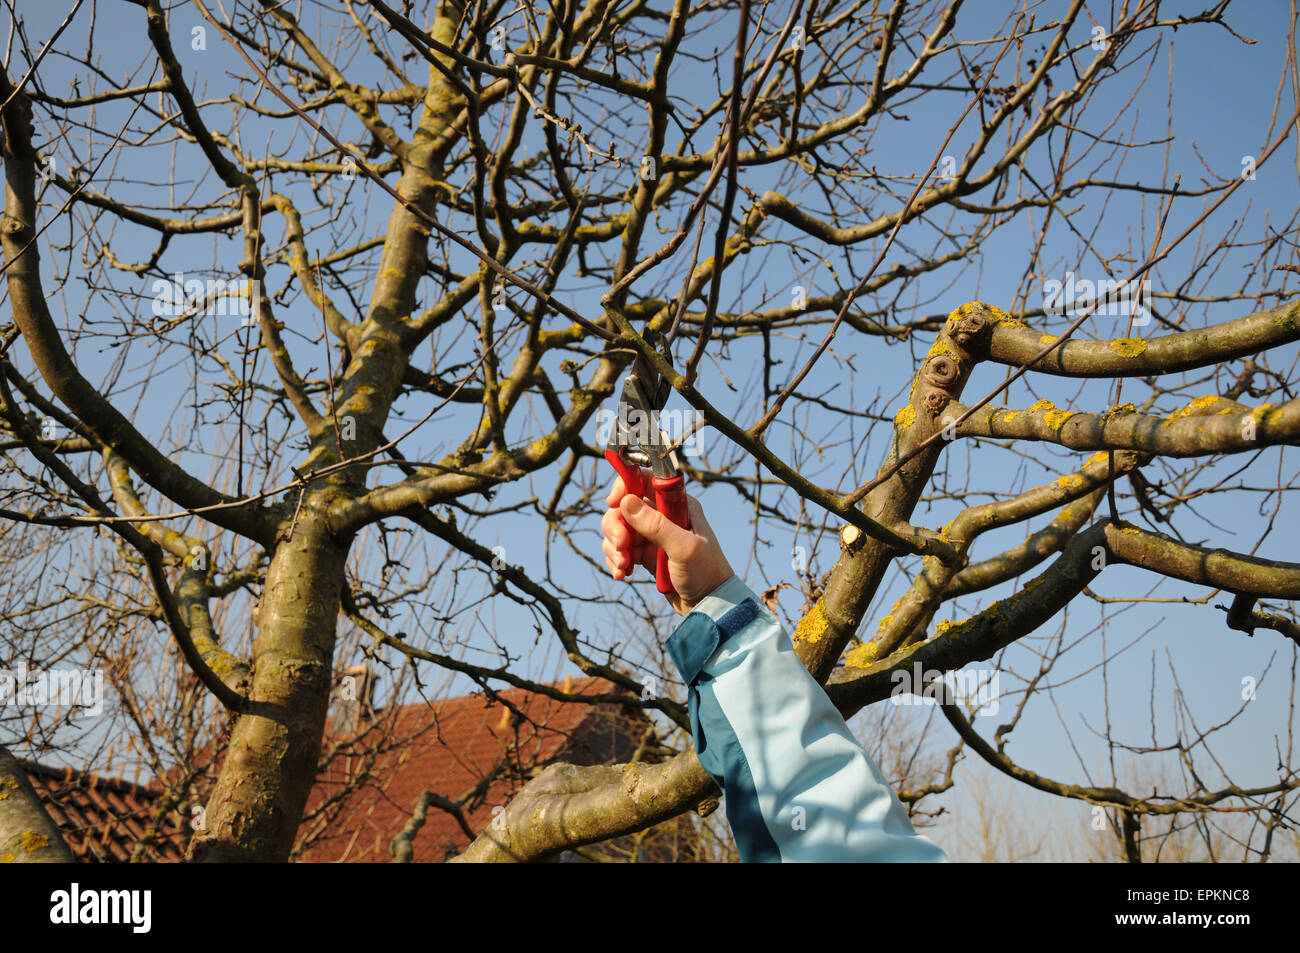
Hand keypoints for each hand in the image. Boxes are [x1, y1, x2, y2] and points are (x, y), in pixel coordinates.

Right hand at [601, 471, 734, 615]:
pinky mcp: (645, 553)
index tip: (613, 503)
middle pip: (623, 507)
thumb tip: (626, 502)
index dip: (624, 487)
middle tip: (622, 547)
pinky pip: (619, 550)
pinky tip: (622, 574)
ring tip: (624, 566)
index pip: (643, 481)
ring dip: (614, 548)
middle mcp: (662, 515)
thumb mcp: (683, 548)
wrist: (709, 604)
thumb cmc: (705, 572)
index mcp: (676, 504)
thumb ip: (656, 525)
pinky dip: (616, 561)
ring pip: (618, 529)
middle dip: (616, 527)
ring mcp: (652, 534)